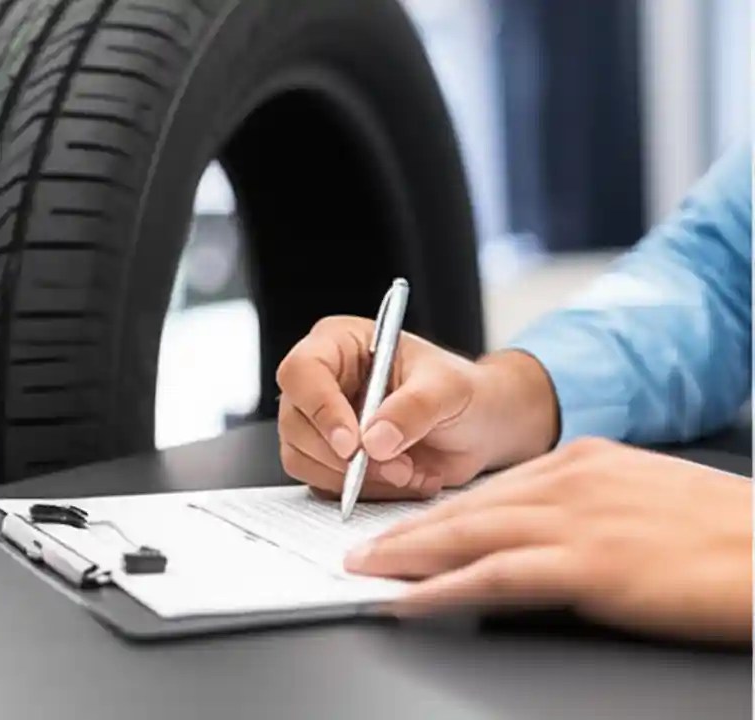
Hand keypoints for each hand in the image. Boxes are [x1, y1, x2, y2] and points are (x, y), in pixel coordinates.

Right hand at [276, 316, 557, 499]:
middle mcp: (321, 381)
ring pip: (302, 458)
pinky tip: (402, 478)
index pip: (303, 371)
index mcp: (339, 343)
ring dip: (354, 477)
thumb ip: (413, 409)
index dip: (321, 408)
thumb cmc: (463, 392)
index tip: (353, 443)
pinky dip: (362, 491)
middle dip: (344, 455)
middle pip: (295, 421)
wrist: (479, 429)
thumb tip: (374, 441)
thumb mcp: (448, 389)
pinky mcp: (326, 458)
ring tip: (407, 470)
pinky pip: (322, 483)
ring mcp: (319, 422)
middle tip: (395, 466)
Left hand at [346, 438, 752, 643]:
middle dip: (407, 531)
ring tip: (364, 571)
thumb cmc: (724, 531)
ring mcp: (575, 519)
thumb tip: (549, 530)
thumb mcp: (645, 496)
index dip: (439, 512)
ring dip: (407, 556)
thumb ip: (590, 504)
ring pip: (467, 535)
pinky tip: (408, 600)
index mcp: (584, 459)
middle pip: (467, 507)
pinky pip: (494, 576)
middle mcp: (569, 480)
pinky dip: (443, 588)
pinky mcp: (587, 562)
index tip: (405, 527)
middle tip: (360, 549)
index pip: (492, 489)